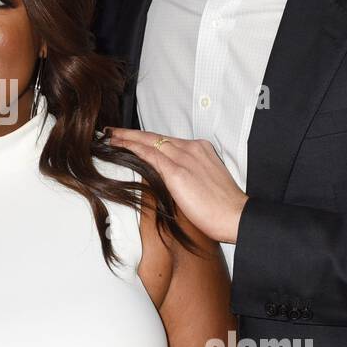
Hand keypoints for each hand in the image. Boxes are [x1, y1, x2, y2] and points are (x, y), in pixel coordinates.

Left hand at [108, 128, 248, 244]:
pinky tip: (120, 146)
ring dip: (127, 138)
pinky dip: (132, 148)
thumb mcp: (204, 181)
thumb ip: (187, 174)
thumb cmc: (223, 206)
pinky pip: (150, 154)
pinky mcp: (177, 171)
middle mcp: (192, 148)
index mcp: (200, 149)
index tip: (132, 138)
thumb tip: (167, 179)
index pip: (167, 140)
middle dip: (131, 133)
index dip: (147, 138)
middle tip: (113, 131)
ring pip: (149, 142)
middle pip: (155, 137)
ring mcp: (185, 157)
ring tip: (110, 137)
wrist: (236, 215)